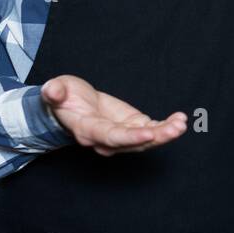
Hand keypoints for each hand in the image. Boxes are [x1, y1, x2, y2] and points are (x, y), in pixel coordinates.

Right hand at [41, 75, 187, 155]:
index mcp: (87, 130)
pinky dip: (165, 127)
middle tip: (177, 128)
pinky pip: (150, 130)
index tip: (149, 132)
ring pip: (145, 140)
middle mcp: (106, 138)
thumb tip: (52, 90)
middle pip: (133, 142)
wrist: (71, 105)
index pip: (110, 137)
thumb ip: (55, 92)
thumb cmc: (63, 98)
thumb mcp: (56, 90)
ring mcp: (121, 135)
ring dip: (165, 134)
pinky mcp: (131, 127)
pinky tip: (179, 120)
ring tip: (182, 124)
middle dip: (156, 137)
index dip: (130, 137)